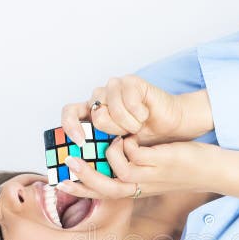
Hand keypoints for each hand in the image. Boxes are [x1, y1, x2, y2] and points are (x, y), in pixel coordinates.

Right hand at [56, 135, 211, 199]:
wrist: (212, 170)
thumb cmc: (182, 168)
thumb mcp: (154, 171)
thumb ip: (133, 166)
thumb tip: (113, 154)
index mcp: (136, 190)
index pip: (103, 194)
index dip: (81, 189)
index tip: (61, 181)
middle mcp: (142, 187)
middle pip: (106, 188)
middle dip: (85, 175)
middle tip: (70, 160)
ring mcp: (151, 176)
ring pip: (119, 169)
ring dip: (111, 153)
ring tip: (113, 140)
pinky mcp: (161, 162)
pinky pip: (135, 153)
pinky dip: (128, 144)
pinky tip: (132, 136)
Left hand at [61, 75, 183, 146]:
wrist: (169, 128)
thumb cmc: (144, 138)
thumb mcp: (116, 149)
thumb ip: (97, 148)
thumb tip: (77, 158)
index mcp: (92, 112)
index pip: (69, 112)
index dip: (70, 125)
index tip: (80, 141)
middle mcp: (101, 97)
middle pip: (96, 115)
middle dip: (113, 131)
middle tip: (126, 134)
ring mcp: (115, 87)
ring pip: (112, 109)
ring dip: (129, 124)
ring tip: (138, 125)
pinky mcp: (130, 82)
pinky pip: (128, 101)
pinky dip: (139, 114)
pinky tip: (145, 114)